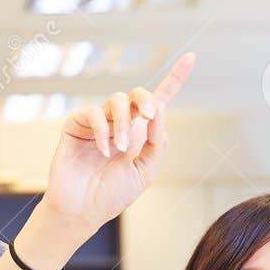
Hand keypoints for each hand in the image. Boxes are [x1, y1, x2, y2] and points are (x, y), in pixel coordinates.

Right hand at [7, 54, 194, 269]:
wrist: (82, 211)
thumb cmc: (111, 195)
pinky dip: (102, 130)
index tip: (192, 57)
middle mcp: (119, 123)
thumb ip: (157, 142)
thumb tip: (159, 110)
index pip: (159, 101)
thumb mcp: (146, 171)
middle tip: (150, 116)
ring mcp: (98, 123)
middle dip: (148, 100)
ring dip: (123, 122)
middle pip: (138, 94)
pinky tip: (103, 151)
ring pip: (118, 100)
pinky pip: (94, 113)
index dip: (175, 78)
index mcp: (138, 133)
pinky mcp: (77, 126)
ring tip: (119, 149)